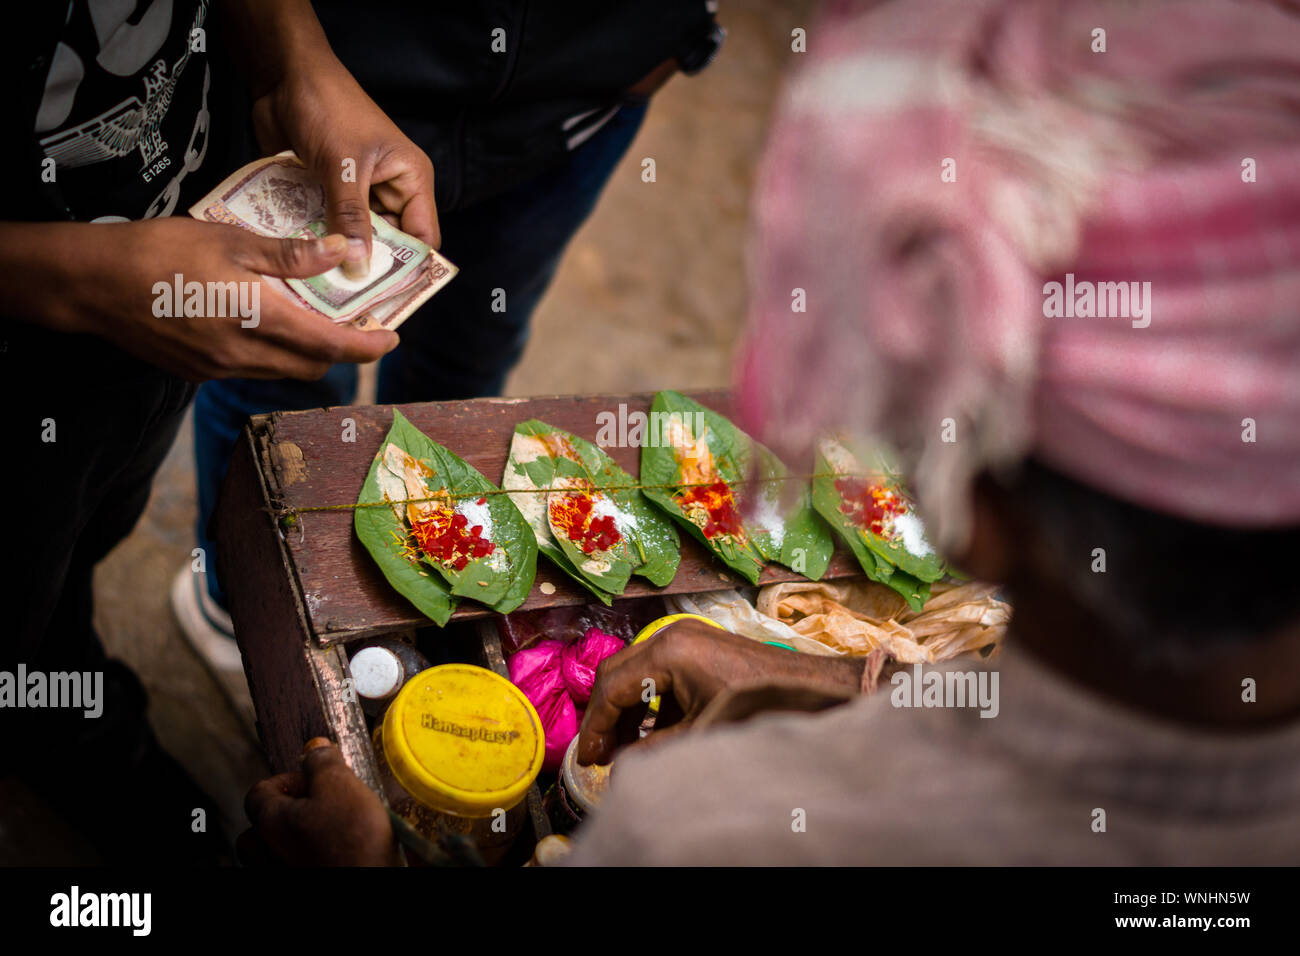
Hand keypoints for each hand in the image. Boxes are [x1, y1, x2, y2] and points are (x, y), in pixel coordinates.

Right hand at [50, 218, 397, 380]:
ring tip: (313, 320)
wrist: (92, 284)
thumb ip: (291, 255)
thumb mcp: (232, 240)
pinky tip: (265, 323)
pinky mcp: (200, 373)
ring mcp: (221, 370)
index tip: (391, 338)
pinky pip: (253, 370)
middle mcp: (246, 355)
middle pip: (314, 366)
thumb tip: (342, 253)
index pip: (333, 347)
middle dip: (341, 351)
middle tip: (355, 323)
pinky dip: (273, 353)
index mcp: (261, 319)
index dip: (369, 347)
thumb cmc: (160, 252)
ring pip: (284, 371)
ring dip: (307, 353)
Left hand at [243, 738, 397, 866]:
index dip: (288, 778)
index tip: (314, 778)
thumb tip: (315, 748)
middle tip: (314, 808)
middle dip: (283, 814)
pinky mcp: (301, 883)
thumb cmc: (352, 842)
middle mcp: (267, 852)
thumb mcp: (341, 785)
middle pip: (258, 827)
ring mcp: (279, 872)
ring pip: (271, 853)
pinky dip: (304, 860)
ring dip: (291, 840)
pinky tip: (328, 855)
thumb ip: (323, 763)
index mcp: (270, 820)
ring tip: (321, 834)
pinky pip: (291, 867)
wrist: (367, 880)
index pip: (259, 790)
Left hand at [251, 49, 438, 277]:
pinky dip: (319, 242)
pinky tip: (305, 263)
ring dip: (340, 257)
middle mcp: (389, 190)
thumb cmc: (327, 105)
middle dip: (370, 269)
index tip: (389, 299)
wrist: (283, 74)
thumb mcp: (343, 165)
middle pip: (389, 244)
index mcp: (410, 179)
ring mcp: (358, 193)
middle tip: (350, 302)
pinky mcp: (328, 193)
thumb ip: (351, 217)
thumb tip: (358, 267)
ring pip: (356, 239)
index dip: (410, 269)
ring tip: (324, 288)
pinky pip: (330, 226)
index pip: (423, 237)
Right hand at [577, 620, 866, 765]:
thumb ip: (654, 747)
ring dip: (626, 709)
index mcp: (668, 651)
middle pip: (616, 673)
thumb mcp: (699, 732)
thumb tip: (620, 765)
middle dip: (605, 715)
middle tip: (598, 753)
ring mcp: (685, 635)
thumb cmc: (755, 706)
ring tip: (623, 748)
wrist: (806, 689)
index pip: (612, 688)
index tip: (589, 757)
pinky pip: (658, 670)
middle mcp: (671, 634)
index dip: (596, 727)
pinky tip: (650, 731)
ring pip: (635, 671)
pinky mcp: (698, 643)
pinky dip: (649, 700)